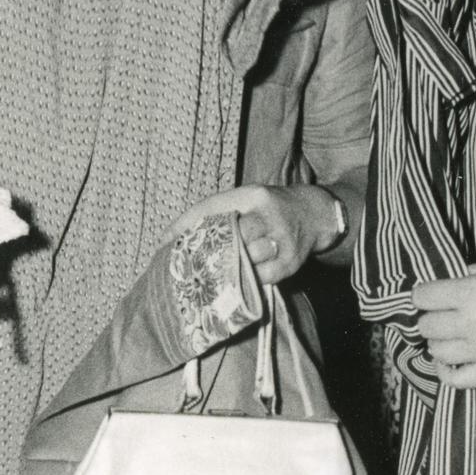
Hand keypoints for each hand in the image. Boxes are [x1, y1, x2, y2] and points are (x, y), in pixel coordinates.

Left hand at [172, 182, 333, 289]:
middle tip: (194, 266)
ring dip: (232, 268)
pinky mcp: (291, 260)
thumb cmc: (268, 211)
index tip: (162, 243)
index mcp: (250, 194)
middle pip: (232, 235)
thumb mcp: (246, 201)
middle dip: (212, 252)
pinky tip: (245, 279)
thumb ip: (218, 215)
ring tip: (218, 275)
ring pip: (248, 258)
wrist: (313, 214)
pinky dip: (251, 280)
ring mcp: (282, 237)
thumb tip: (176, 239)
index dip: (184, 225)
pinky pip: (263, 277)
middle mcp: (267, 212)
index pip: (210, 207)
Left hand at [412, 258, 475, 386]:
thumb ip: (472, 274)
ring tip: (450, 331)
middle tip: (442, 310)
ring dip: (438, 341)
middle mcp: (472, 323)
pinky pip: (457, 380)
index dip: (423, 293)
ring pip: (436, 352)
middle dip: (430, 316)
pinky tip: (449, 360)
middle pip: (426, 326)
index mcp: (471, 292)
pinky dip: (446, 372)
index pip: (423, 297)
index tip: (431, 291)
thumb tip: (452, 281)